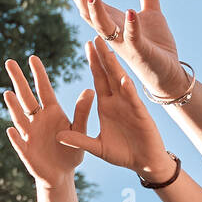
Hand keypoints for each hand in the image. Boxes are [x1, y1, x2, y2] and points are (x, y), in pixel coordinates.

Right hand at [3, 55, 94, 189]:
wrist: (62, 174)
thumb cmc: (71, 150)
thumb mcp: (80, 131)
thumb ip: (82, 112)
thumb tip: (90, 90)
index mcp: (52, 111)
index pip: (44, 89)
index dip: (38, 74)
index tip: (33, 57)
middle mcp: (37, 119)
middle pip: (26, 97)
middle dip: (18, 80)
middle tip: (10, 62)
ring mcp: (29, 134)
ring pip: (20, 117)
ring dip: (13, 107)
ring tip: (8, 94)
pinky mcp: (26, 151)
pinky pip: (19, 144)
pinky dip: (15, 138)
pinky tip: (11, 131)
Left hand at [56, 39, 173, 180]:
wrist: (144, 165)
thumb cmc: (122, 154)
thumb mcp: (97, 148)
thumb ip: (79, 140)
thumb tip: (57, 136)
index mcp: (106, 105)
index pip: (98, 79)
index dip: (93, 63)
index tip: (86, 45)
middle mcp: (118, 101)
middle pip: (108, 74)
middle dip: (102, 57)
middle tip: (96, 37)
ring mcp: (130, 106)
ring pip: (120, 82)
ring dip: (114, 66)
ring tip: (108, 49)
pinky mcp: (140, 116)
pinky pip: (133, 100)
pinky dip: (128, 90)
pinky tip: (123, 79)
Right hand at [62, 0, 185, 99]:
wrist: (168, 75)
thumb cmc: (155, 46)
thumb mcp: (152, 14)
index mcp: (113, 23)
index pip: (88, 5)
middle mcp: (113, 34)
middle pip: (89, 13)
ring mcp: (125, 44)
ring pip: (104, 26)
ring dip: (96, 9)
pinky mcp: (141, 52)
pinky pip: (133, 38)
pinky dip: (131, 26)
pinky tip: (131, 11)